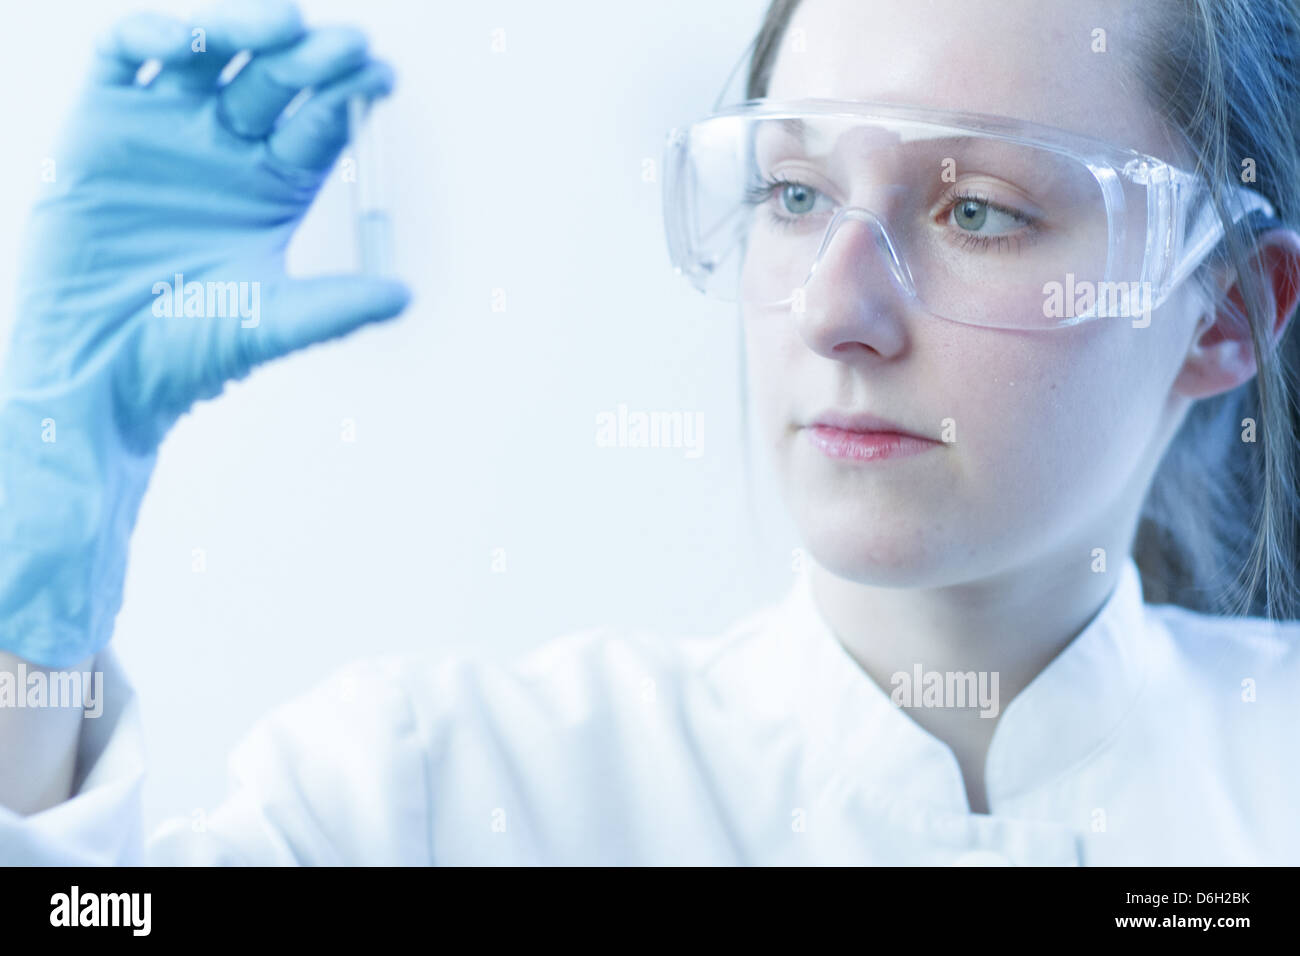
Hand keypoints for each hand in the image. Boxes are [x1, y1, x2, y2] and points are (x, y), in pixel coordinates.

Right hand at [0, 1, 410, 666]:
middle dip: (309, 61)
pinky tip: (198, 39)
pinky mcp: (101, 138)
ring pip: (213, 63)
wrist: (85, 381)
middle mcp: (224, 166)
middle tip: (342, 56)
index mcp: (272, 201)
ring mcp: (165, 148)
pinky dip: (164, 41)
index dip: (345, 99)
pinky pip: (132, 67)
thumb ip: (330, 307)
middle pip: (277, 86)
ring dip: (246, 39)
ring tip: (282, 38)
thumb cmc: (177, 363)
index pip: (320, 128)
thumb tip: (406, 297)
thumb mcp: (263, 325)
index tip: (377, 82)